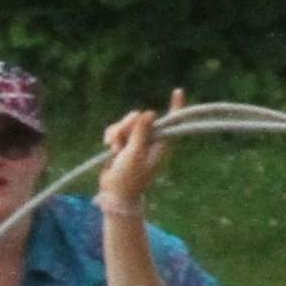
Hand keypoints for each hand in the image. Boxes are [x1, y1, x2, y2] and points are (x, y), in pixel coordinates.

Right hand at [98, 89, 183, 216]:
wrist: (115, 194)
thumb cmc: (128, 178)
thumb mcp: (135, 154)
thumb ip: (141, 132)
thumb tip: (150, 112)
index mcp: (160, 144)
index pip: (171, 122)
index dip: (175, 106)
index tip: (178, 90)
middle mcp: (150, 141)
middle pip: (141, 118)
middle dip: (127, 124)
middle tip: (119, 138)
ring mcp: (137, 142)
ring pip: (127, 123)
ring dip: (117, 132)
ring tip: (113, 147)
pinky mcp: (124, 144)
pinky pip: (118, 130)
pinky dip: (112, 136)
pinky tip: (108, 145)